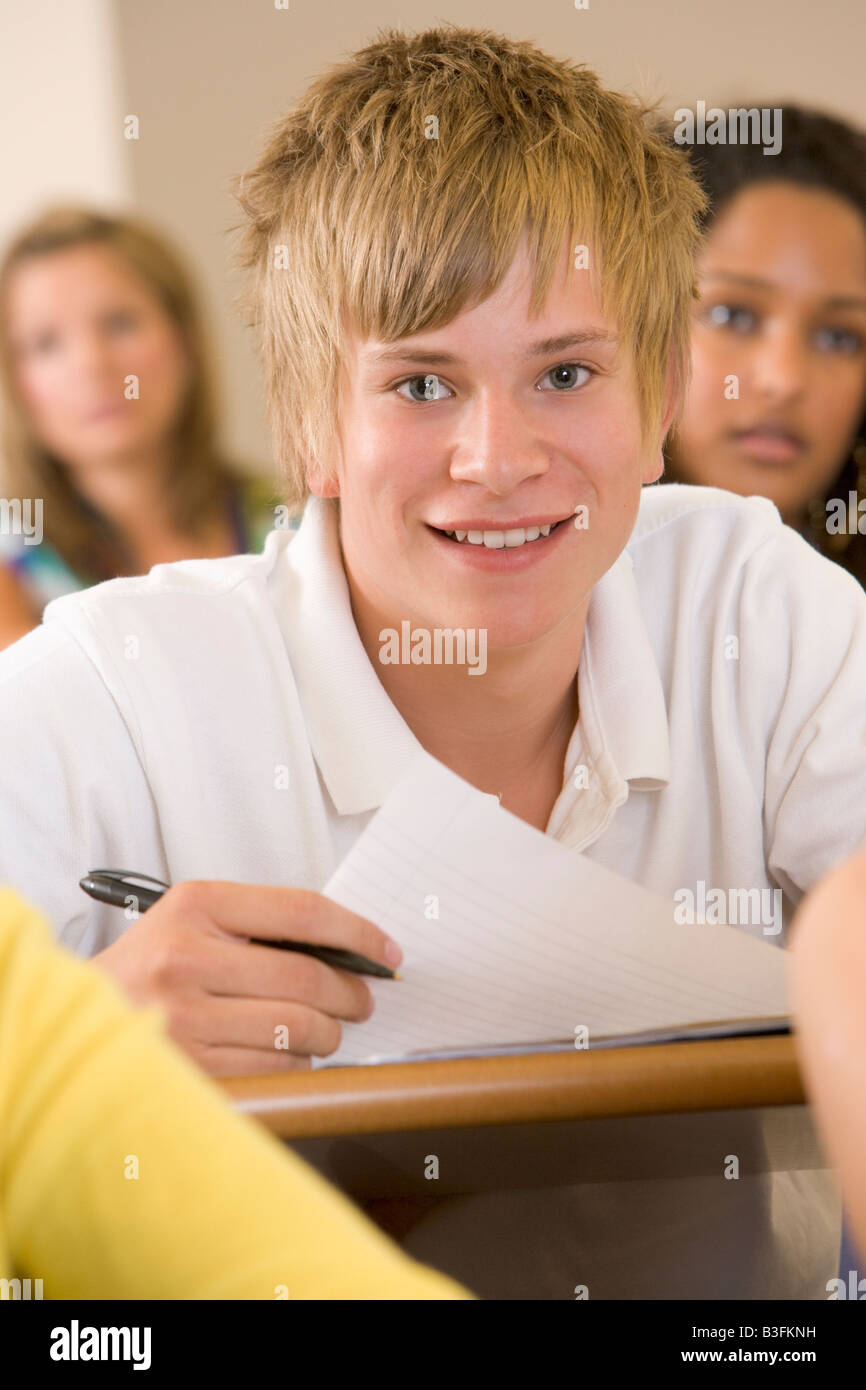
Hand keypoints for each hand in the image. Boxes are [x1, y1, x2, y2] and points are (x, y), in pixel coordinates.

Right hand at [92, 880, 401, 1076]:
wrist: (77, 1023)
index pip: (303, 911)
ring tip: (324, 1031)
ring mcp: (185, 1016)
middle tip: (361, 1002)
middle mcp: (187, 956)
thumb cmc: (148, 971)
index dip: (358, 932)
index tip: (385, 951)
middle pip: (309, 977)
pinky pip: (277, 1068)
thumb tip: (348, 949)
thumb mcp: (193, 922)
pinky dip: (297, 1064)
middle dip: (351, 994)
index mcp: (195, 905)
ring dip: (328, 1035)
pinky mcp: (190, 1068)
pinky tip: (287, 1055)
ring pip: (299, 1028)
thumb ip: (260, 927)